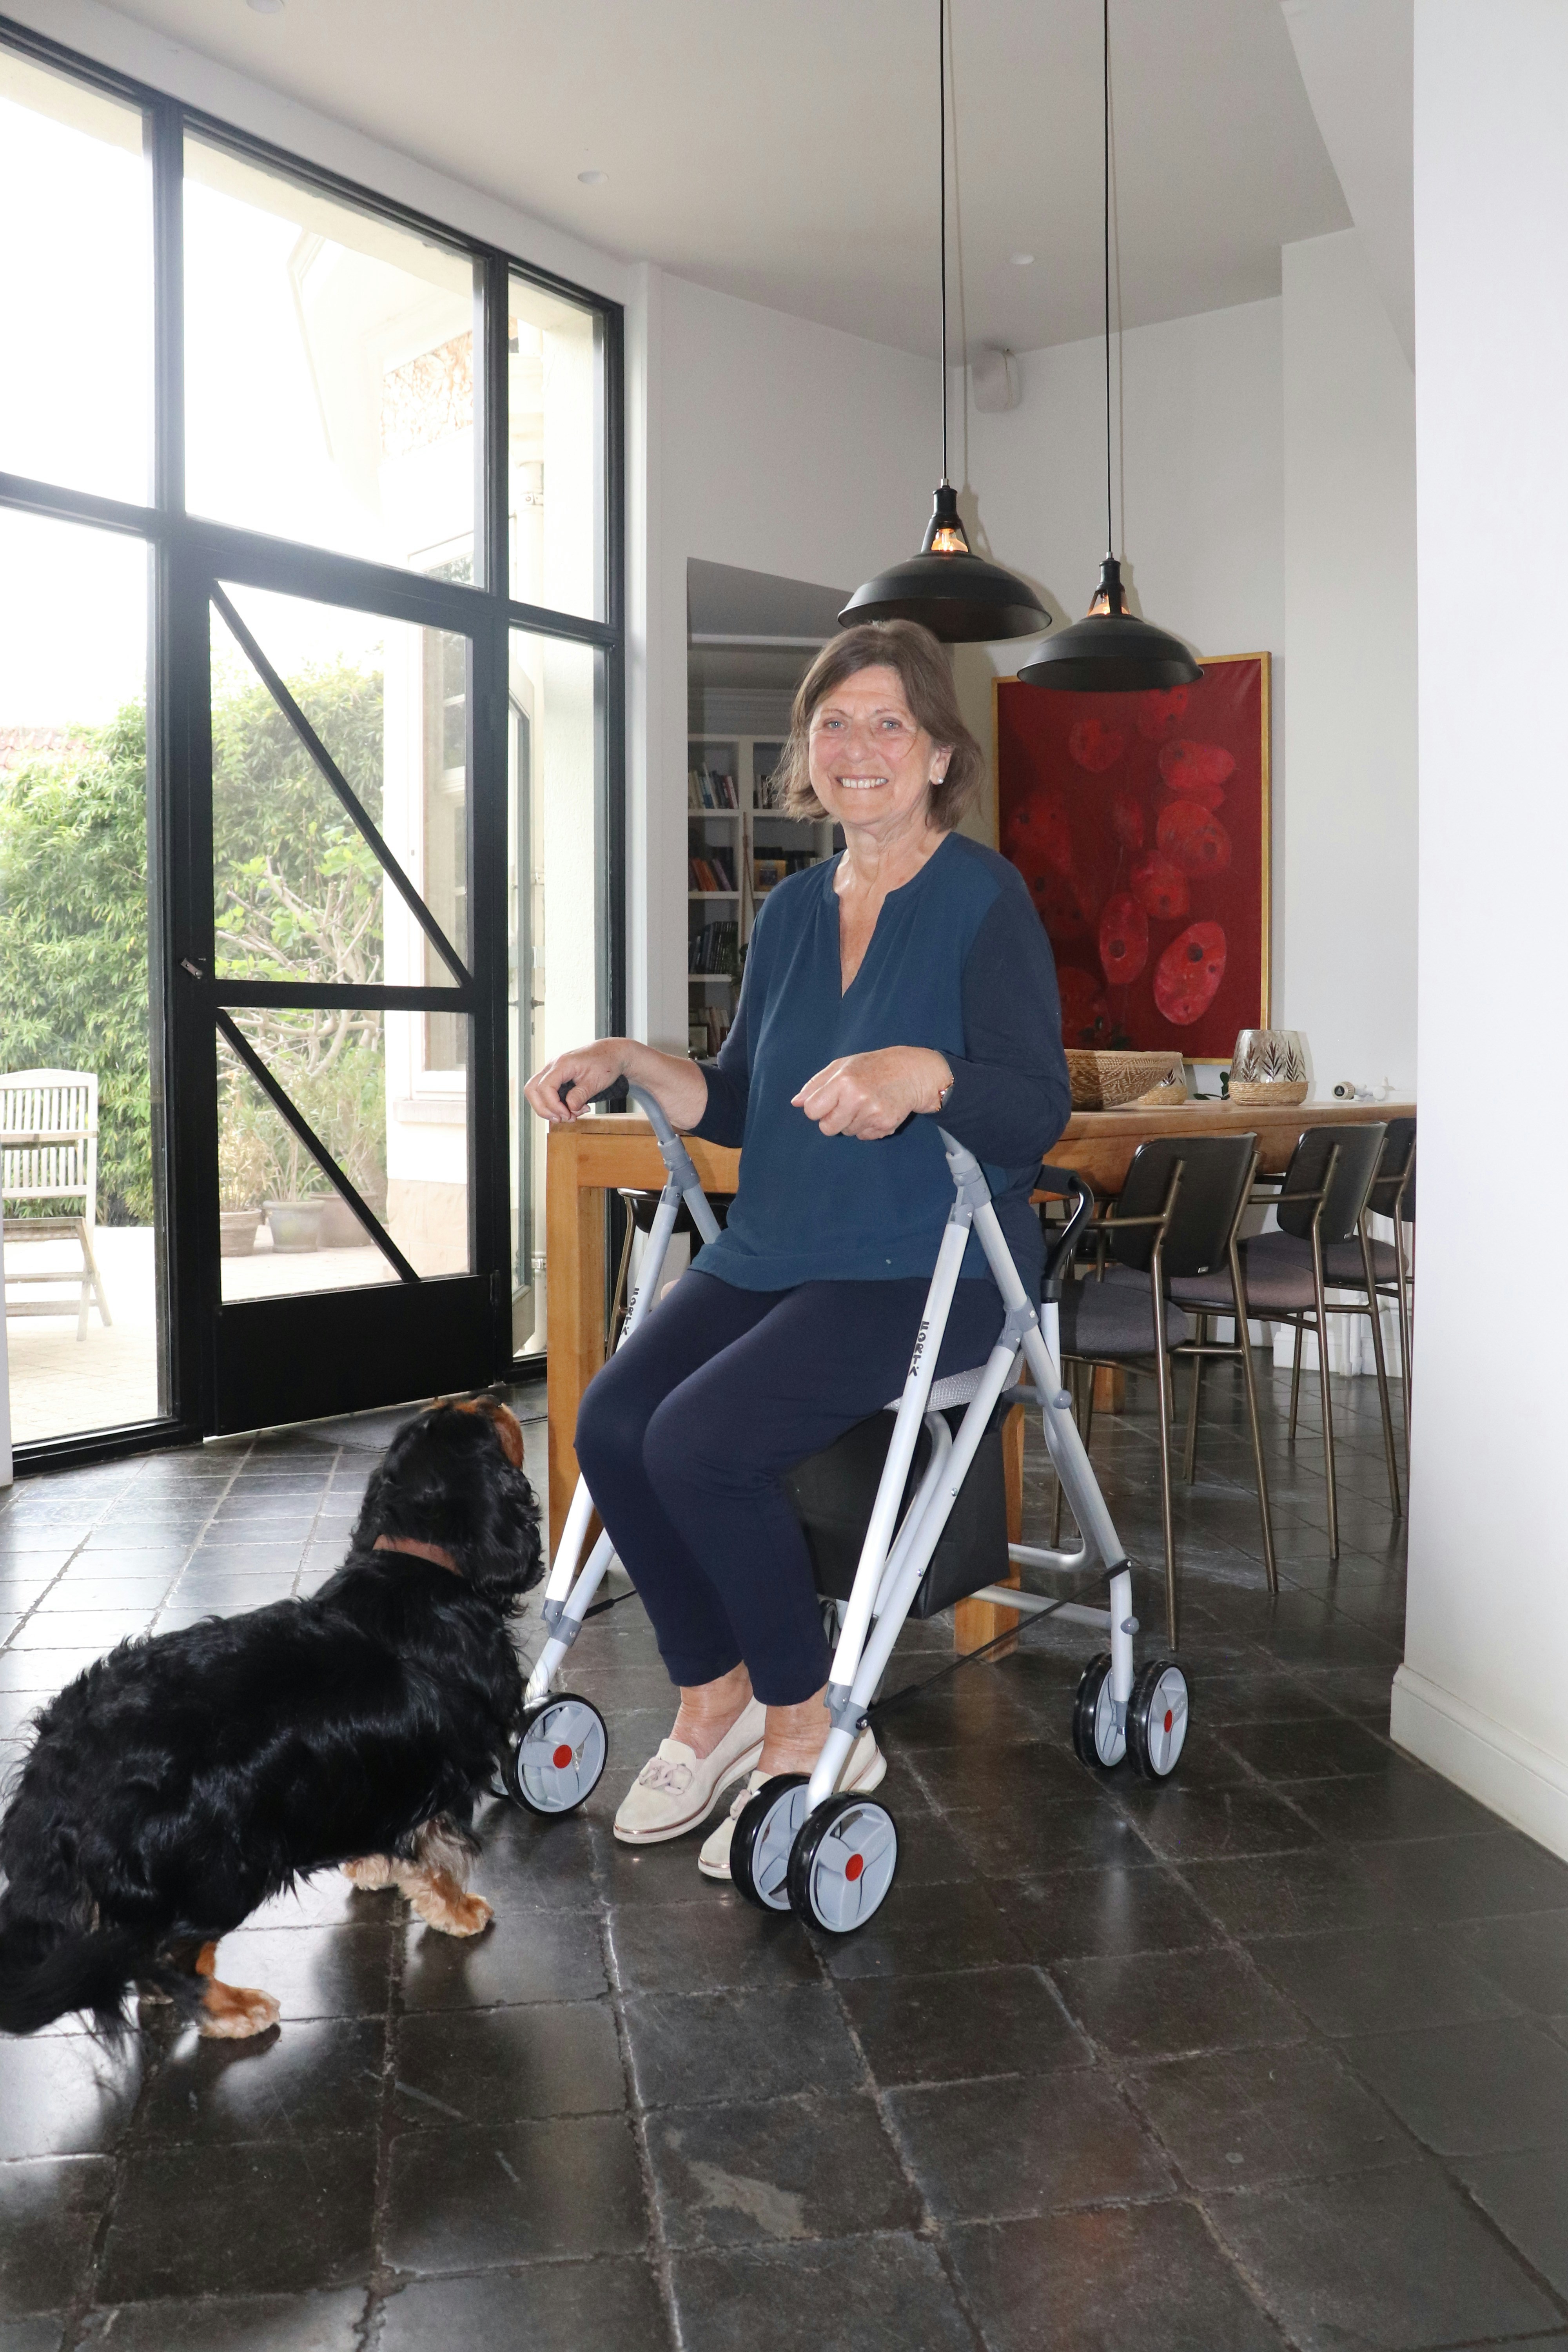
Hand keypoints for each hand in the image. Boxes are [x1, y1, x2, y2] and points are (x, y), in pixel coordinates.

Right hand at [524, 1041, 628, 1124]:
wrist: (612, 1054)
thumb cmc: (606, 1063)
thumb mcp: (596, 1081)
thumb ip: (581, 1095)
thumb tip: (570, 1108)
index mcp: (562, 1064)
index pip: (544, 1087)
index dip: (552, 1105)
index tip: (567, 1115)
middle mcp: (553, 1066)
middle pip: (532, 1089)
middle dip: (544, 1109)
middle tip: (562, 1118)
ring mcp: (553, 1071)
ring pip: (536, 1092)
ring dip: (549, 1108)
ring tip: (570, 1115)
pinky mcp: (556, 1076)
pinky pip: (546, 1092)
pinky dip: (554, 1104)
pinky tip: (571, 1108)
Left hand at [791, 1047, 951, 1140]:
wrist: (911, 1072)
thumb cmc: (872, 1067)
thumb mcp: (842, 1066)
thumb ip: (816, 1084)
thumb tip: (795, 1103)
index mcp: (843, 1081)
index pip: (812, 1111)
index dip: (817, 1109)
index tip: (827, 1102)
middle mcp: (857, 1099)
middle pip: (827, 1128)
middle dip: (833, 1119)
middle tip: (848, 1104)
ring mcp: (872, 1114)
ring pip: (846, 1133)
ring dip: (852, 1122)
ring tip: (866, 1103)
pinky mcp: (885, 1126)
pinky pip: (863, 1137)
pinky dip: (867, 1127)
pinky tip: (877, 1110)